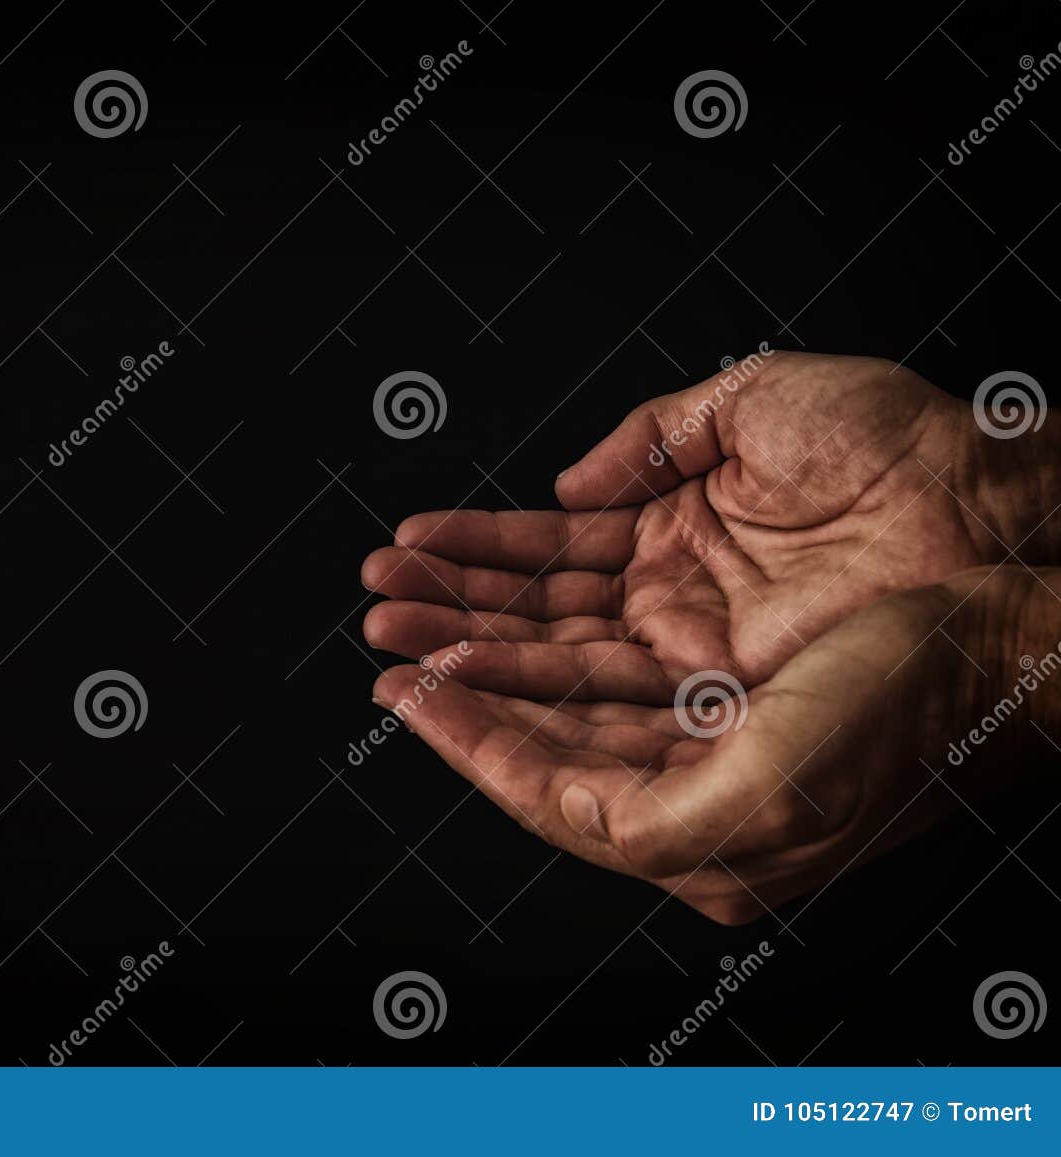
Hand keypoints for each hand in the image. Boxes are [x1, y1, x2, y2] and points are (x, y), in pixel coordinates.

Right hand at [361, 350, 1012, 700]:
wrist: (988, 505)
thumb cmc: (894, 444)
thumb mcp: (751, 401)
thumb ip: (649, 436)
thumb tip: (564, 482)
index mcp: (679, 531)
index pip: (555, 548)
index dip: (479, 547)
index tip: (410, 544)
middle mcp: (677, 603)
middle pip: (540, 614)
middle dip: (452, 605)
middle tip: (377, 601)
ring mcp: (694, 657)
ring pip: (556, 662)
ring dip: (469, 651)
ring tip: (393, 637)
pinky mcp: (719, 702)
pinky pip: (605, 705)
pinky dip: (527, 697)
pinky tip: (462, 682)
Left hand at [369, 566, 1053, 923]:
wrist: (997, 638)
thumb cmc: (902, 715)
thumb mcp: (768, 792)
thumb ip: (650, 824)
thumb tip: (571, 811)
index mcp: (700, 837)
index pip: (549, 793)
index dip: (469, 742)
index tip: (401, 695)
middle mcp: (692, 784)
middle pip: (544, 728)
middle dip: (461, 679)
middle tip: (388, 633)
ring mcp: (702, 719)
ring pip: (563, 675)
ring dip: (490, 637)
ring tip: (417, 600)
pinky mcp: (717, 662)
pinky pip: (606, 637)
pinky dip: (548, 610)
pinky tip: (506, 588)